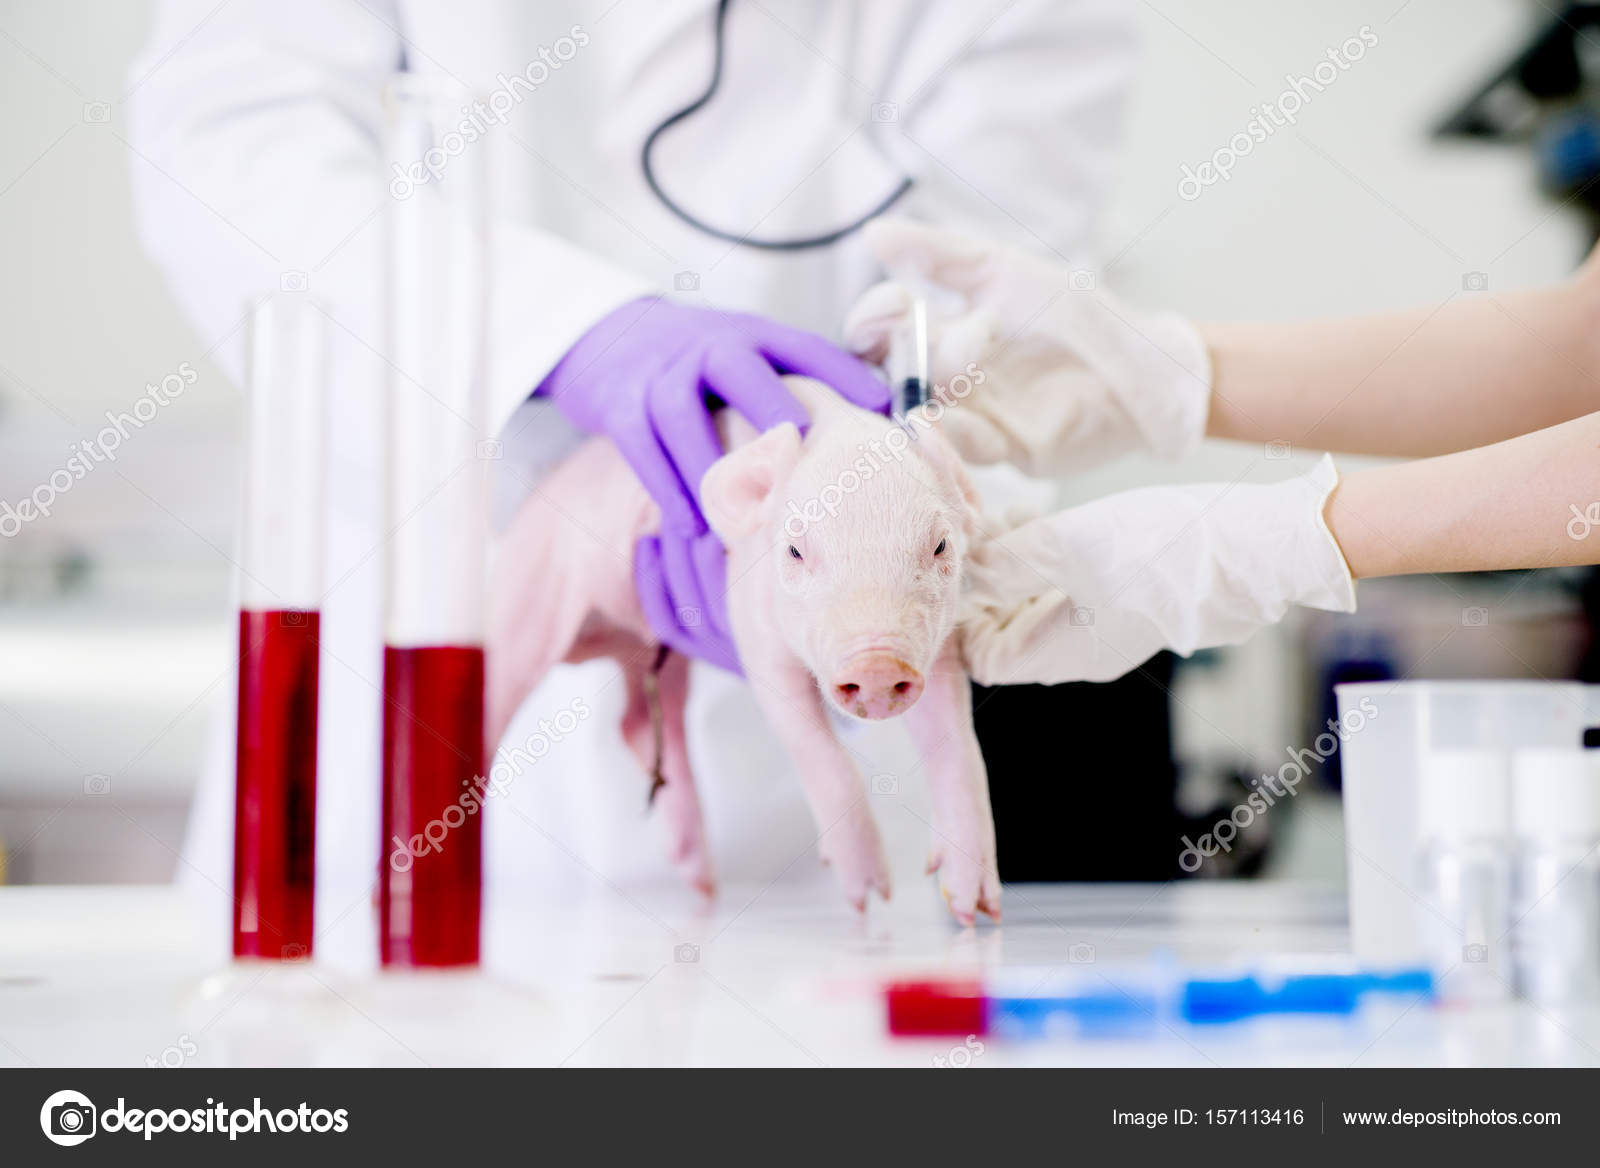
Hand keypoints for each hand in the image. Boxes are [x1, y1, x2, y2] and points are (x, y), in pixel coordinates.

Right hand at [539, 297, 889, 668]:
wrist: (613, 338)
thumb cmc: (704, 364)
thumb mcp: (752, 355)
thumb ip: (804, 379)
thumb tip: (881, 416)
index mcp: (752, 336)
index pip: (803, 348)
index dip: (842, 374)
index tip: (880, 407)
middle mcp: (708, 347)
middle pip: (740, 373)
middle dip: (771, 410)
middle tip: (801, 456)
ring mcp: (660, 374)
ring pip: (683, 418)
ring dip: (711, 467)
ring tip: (741, 517)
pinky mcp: (619, 406)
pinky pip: (642, 449)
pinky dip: (667, 488)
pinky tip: (692, 526)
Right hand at [844, 217, 1210, 476]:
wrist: (1148, 367)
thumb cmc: (1082, 314)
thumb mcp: (1009, 271)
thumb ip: (943, 255)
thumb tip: (873, 234)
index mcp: (944, 329)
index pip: (882, 328)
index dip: (872, 319)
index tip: (890, 306)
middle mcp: (949, 377)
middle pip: (891, 374)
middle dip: (895, 359)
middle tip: (910, 345)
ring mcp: (973, 416)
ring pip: (919, 413)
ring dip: (919, 399)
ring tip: (931, 385)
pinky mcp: (1002, 452)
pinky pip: (963, 448)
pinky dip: (951, 435)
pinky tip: (948, 420)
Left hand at [960, 457, 1355, 684]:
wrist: (1255, 547)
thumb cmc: (1165, 551)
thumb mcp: (1068, 547)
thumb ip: (1005, 562)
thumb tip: (962, 569)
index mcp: (1058, 654)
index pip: (981, 657)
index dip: (958, 616)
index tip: (954, 566)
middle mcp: (1076, 652)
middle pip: (1002, 627)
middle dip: (983, 576)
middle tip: (977, 526)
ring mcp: (1102, 628)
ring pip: (1031, 601)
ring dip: (1011, 560)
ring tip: (1007, 514)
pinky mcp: (1123, 601)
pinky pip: (1064, 587)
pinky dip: (1043, 556)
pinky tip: (1040, 516)